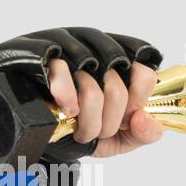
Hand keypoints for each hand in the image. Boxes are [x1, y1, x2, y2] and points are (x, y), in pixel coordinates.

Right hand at [44, 58, 161, 158]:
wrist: (40, 130)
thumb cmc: (83, 125)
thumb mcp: (122, 137)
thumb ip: (145, 132)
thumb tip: (144, 120)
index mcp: (123, 65)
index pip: (144, 74)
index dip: (136, 104)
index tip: (125, 120)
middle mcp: (98, 50)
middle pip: (117, 89)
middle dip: (108, 124)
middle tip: (97, 130)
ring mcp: (69, 49)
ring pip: (91, 89)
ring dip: (87, 121)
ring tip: (78, 126)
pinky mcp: (40, 53)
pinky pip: (60, 72)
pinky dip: (66, 100)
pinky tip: (66, 110)